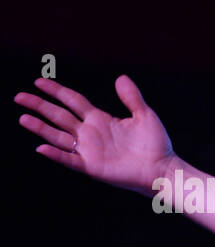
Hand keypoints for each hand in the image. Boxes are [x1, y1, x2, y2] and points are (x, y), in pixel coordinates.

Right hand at [15, 75, 176, 195]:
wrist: (162, 169)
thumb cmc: (156, 144)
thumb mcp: (145, 115)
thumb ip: (132, 97)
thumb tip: (121, 77)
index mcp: (100, 119)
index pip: (72, 101)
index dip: (56, 91)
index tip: (39, 81)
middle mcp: (90, 133)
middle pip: (59, 116)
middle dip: (40, 106)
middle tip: (19, 96)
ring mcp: (89, 150)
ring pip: (59, 136)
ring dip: (41, 128)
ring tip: (23, 118)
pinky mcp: (92, 167)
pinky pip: (70, 160)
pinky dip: (56, 155)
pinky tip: (41, 148)